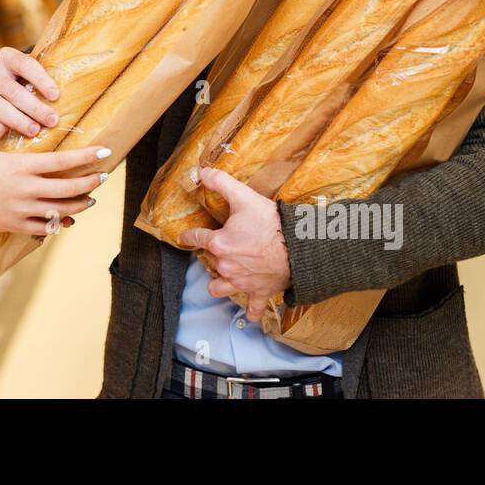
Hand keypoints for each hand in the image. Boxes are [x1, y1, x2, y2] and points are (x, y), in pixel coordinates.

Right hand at [0, 47, 61, 144]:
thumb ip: (40, 76)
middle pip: (14, 91)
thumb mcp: (24, 69)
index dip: (41, 80)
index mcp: (8, 57)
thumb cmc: (15, 76)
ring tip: (33, 131)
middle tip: (52, 120)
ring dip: (17, 120)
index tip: (56, 95)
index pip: (26, 66)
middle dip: (34, 107)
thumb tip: (68, 94)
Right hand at [0, 137, 110, 236]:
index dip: (87, 157)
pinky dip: (60, 222)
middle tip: (104, 176)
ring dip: (80, 203)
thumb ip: (0, 127)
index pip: (62, 161)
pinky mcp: (16, 225)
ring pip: (62, 209)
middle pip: (69, 188)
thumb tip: (12, 107)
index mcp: (21, 167)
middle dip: (91, 182)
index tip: (105, 151)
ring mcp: (22, 210)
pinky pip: (45, 227)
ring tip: (91, 198)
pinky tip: (69, 218)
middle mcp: (26, 190)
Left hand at [179, 167, 290, 322]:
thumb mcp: (244, 197)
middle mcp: (225, 266)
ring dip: (220, 282)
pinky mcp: (259, 292)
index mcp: (218, 244)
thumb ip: (221, 182)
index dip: (189, 234)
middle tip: (221, 245)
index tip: (185, 235)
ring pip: (220, 288)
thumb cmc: (271, 223)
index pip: (195, 238)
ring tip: (225, 274)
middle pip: (208, 261)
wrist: (299, 247)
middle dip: (211, 254)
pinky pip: (252, 308)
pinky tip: (249, 312)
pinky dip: (251, 310)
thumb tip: (201, 172)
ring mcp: (241, 282)